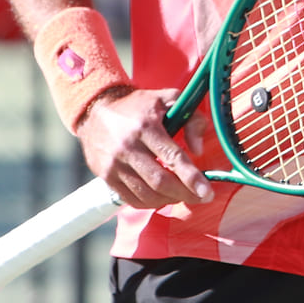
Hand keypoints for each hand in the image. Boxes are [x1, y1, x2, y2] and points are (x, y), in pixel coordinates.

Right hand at [75, 87, 214, 208]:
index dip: (192, 178)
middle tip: (201, 198)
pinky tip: (162, 198)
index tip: (207, 192)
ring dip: (169, 200)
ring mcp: (114, 165)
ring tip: (183, 196)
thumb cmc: (139, 105)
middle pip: (160, 181)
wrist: (95, 111)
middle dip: (185, 194)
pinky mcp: (106, 176)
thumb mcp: (168, 99)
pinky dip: (150, 203)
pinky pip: (131, 199)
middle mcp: (128, 147)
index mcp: (146, 126)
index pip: (172, 157)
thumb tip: (198, 150)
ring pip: (146, 194)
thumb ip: (192, 118)